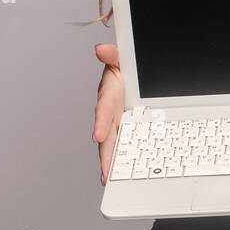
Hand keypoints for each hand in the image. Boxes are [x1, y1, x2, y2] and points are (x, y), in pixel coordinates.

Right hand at [92, 43, 123, 185]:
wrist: (131, 72)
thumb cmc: (123, 67)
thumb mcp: (119, 58)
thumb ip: (112, 55)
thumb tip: (102, 49)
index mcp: (109, 95)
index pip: (104, 109)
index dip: (101, 122)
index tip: (98, 135)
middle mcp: (110, 112)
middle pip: (107, 135)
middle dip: (106, 154)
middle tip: (106, 172)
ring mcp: (118, 122)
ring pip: (114, 144)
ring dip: (111, 162)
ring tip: (111, 179)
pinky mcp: (127, 128)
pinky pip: (124, 144)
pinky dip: (122, 158)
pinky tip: (122, 174)